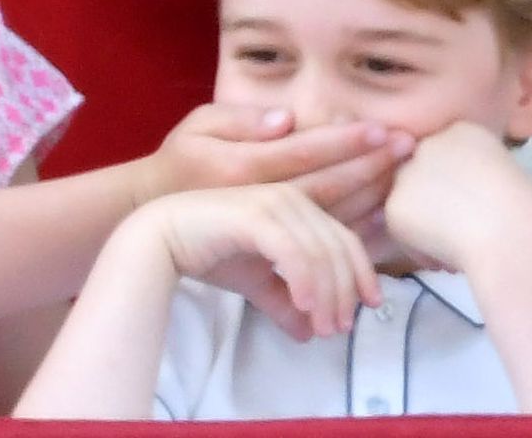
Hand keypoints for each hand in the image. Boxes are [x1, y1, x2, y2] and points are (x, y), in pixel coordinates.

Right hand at [138, 106, 413, 225]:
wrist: (151, 224)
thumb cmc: (175, 167)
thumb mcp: (197, 129)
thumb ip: (240, 121)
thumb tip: (284, 120)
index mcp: (248, 161)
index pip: (308, 149)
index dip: (347, 140)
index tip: (383, 130)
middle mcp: (261, 192)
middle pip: (327, 179)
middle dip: (371, 163)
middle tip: (411, 146)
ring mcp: (265, 220)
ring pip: (327, 210)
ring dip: (367, 194)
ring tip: (400, 179)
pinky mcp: (265, 246)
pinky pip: (315, 239)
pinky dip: (346, 231)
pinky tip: (374, 221)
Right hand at [139, 184, 381, 339]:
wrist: (160, 236)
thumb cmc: (208, 251)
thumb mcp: (255, 280)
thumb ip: (284, 300)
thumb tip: (307, 334)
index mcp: (297, 206)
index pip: (344, 239)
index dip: (362, 273)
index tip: (371, 306)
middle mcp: (291, 198)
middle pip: (339, 247)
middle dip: (346, 292)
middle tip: (339, 329)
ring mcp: (273, 203)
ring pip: (320, 253)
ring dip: (328, 295)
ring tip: (323, 328)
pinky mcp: (255, 215)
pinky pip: (293, 252)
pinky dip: (305, 281)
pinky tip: (304, 307)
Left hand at [382, 121, 531, 273]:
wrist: (508, 235)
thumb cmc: (522, 211)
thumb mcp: (507, 175)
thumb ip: (478, 172)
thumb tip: (467, 191)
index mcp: (463, 131)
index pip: (448, 156)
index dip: (458, 188)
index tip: (475, 207)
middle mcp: (428, 144)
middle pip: (424, 176)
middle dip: (436, 204)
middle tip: (459, 231)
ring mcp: (406, 173)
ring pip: (410, 203)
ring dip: (426, 226)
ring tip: (456, 248)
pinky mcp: (393, 205)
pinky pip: (402, 231)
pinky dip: (419, 249)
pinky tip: (443, 259)